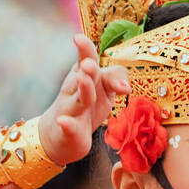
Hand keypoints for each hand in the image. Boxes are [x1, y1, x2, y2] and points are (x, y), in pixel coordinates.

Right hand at [38, 33, 130, 166]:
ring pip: (79, 99)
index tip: (91, 52)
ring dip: (83, 87)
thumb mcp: (104, 90)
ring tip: (81, 78)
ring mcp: (70, 109)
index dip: (94, 57)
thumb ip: (116, 80)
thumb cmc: (87, 107)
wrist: (62, 136)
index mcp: (87, 76)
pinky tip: (62, 121)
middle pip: (83, 74)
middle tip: (90, 63)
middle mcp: (76, 89)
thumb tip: (126, 87)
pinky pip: (67, 125)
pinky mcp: (67, 129)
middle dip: (88, 67)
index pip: (93, 61)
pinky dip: (66, 124)